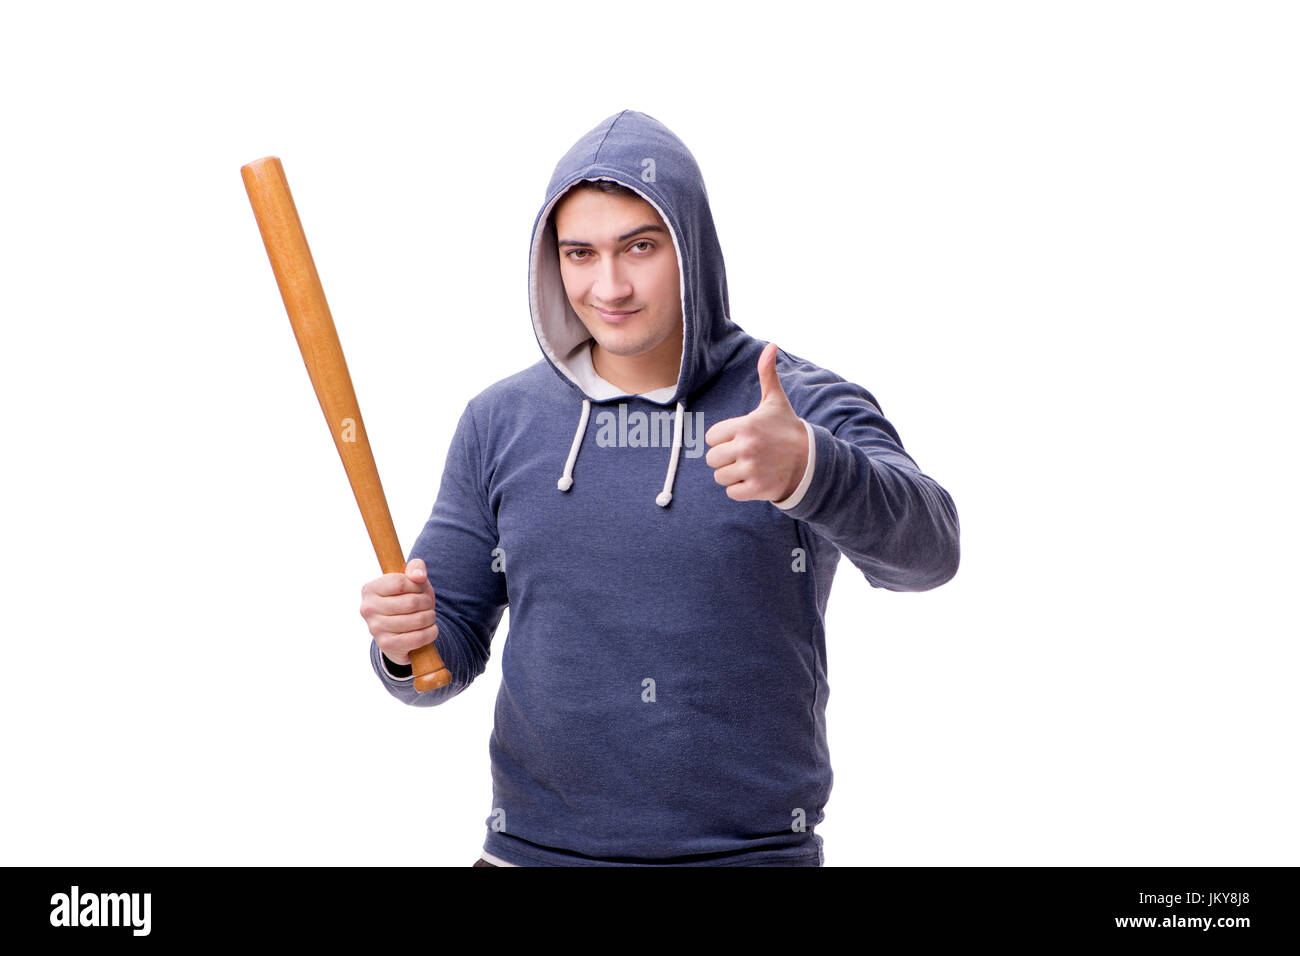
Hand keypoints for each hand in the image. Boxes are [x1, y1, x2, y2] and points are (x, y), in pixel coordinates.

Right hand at [359, 558, 437, 665]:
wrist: (403, 630)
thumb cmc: (408, 599)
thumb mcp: (412, 580)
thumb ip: (416, 567)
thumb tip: (419, 575)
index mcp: (370, 589)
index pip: (400, 582)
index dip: (417, 585)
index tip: (419, 589)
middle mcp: (367, 609)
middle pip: (411, 602)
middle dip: (427, 602)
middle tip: (427, 605)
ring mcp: (375, 628)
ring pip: (417, 620)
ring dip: (430, 617)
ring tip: (428, 616)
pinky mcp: (387, 645)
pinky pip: (417, 638)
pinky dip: (430, 633)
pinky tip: (430, 629)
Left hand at [704, 342, 807, 501]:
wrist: (812, 460)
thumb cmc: (787, 429)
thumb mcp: (775, 402)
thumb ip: (767, 374)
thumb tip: (771, 345)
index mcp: (745, 425)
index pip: (711, 437)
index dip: (723, 439)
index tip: (740, 438)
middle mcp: (746, 447)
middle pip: (712, 459)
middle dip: (725, 459)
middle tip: (745, 455)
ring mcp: (751, 469)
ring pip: (720, 477)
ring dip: (731, 475)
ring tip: (750, 467)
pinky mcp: (757, 488)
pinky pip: (732, 492)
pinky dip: (740, 489)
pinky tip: (755, 480)